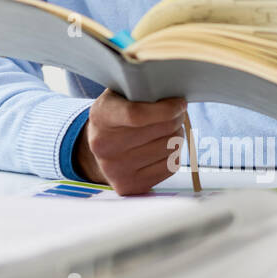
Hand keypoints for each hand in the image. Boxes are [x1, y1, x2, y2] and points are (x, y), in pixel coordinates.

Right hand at [72, 90, 187, 194]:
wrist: (97, 148)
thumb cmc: (116, 115)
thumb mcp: (119, 96)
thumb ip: (141, 92)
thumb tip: (175, 99)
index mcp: (100, 116)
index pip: (137, 114)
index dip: (166, 109)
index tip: (179, 104)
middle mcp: (104, 146)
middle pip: (160, 131)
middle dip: (176, 119)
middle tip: (178, 113)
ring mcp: (115, 169)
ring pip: (169, 148)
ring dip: (177, 136)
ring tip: (171, 129)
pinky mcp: (129, 185)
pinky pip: (169, 167)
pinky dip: (174, 154)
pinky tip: (165, 146)